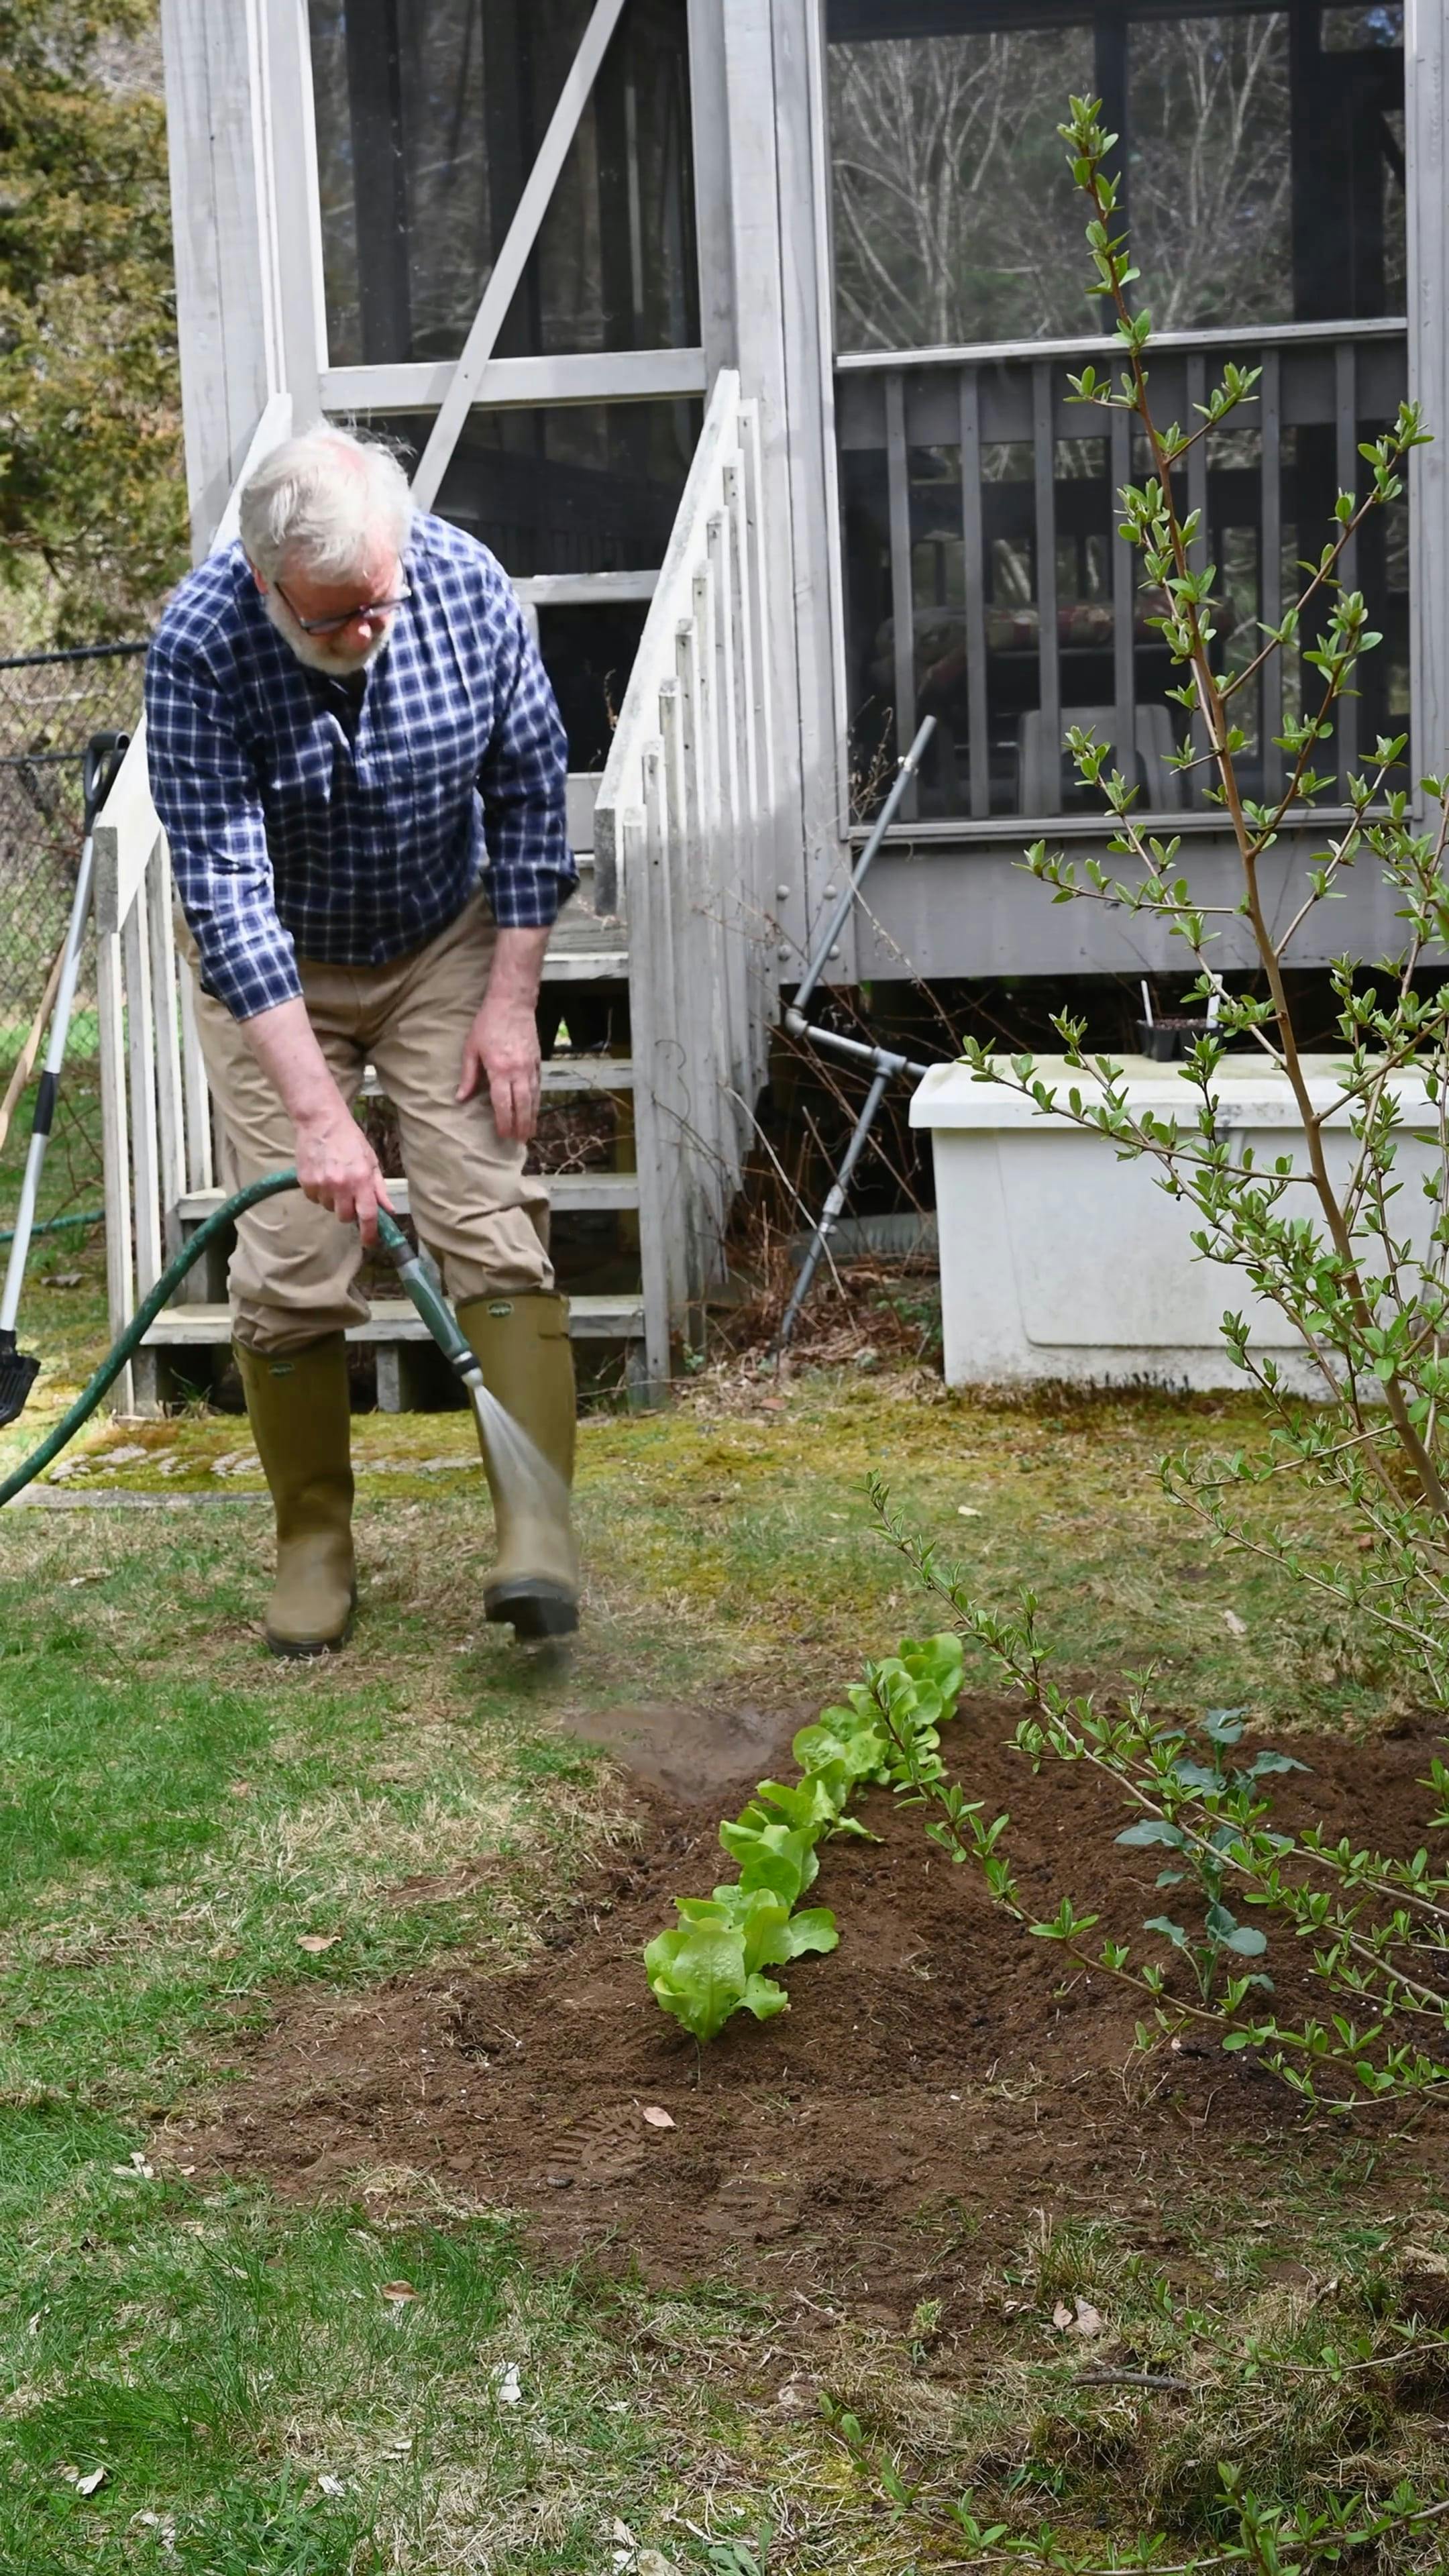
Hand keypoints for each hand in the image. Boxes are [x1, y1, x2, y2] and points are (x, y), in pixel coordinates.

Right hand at [294, 1104, 391, 1244]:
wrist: (321, 1122)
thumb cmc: (350, 1140)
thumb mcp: (371, 1161)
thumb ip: (379, 1188)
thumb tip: (389, 1210)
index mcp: (362, 1179)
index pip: (367, 1215)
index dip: (369, 1233)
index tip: (370, 1243)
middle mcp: (341, 1185)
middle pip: (345, 1217)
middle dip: (349, 1211)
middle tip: (349, 1195)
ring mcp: (321, 1184)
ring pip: (328, 1208)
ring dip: (333, 1200)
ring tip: (334, 1179)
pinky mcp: (305, 1181)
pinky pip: (314, 1198)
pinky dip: (319, 1192)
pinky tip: (322, 1175)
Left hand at [458, 995, 541, 1141]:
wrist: (512, 1004)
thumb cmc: (487, 1024)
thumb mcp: (471, 1048)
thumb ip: (468, 1076)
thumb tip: (460, 1098)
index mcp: (499, 1069)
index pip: (503, 1103)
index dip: (504, 1122)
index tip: (503, 1135)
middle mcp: (518, 1071)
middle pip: (522, 1105)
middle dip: (521, 1125)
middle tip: (519, 1140)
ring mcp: (530, 1066)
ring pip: (533, 1098)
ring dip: (532, 1117)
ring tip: (530, 1131)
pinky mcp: (537, 1061)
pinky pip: (538, 1086)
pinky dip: (537, 1100)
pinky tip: (535, 1109)